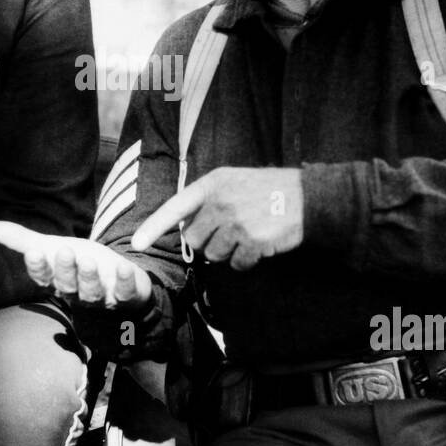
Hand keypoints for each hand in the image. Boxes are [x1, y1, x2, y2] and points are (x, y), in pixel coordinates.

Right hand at [0, 222, 152, 308]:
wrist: (116, 279)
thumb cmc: (78, 264)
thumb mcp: (52, 249)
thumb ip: (23, 241)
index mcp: (57, 281)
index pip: (44, 277)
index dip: (39, 267)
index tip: (34, 252)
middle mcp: (77, 293)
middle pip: (67, 286)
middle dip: (65, 270)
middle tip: (63, 251)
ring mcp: (103, 297)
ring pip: (93, 293)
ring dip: (89, 278)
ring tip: (88, 260)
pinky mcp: (127, 296)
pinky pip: (126, 293)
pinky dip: (125, 282)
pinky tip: (124, 268)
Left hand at [131, 167, 303, 270]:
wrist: (308, 197)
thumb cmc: (268, 190)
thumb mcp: (233, 181)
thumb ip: (208, 199)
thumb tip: (186, 226)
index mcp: (213, 184)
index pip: (175, 207)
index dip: (154, 227)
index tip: (137, 243)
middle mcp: (221, 202)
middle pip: (194, 239)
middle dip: (207, 242)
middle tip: (228, 232)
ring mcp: (237, 222)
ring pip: (213, 255)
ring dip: (227, 253)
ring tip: (246, 236)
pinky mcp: (253, 241)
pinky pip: (236, 264)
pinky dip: (245, 261)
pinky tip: (259, 246)